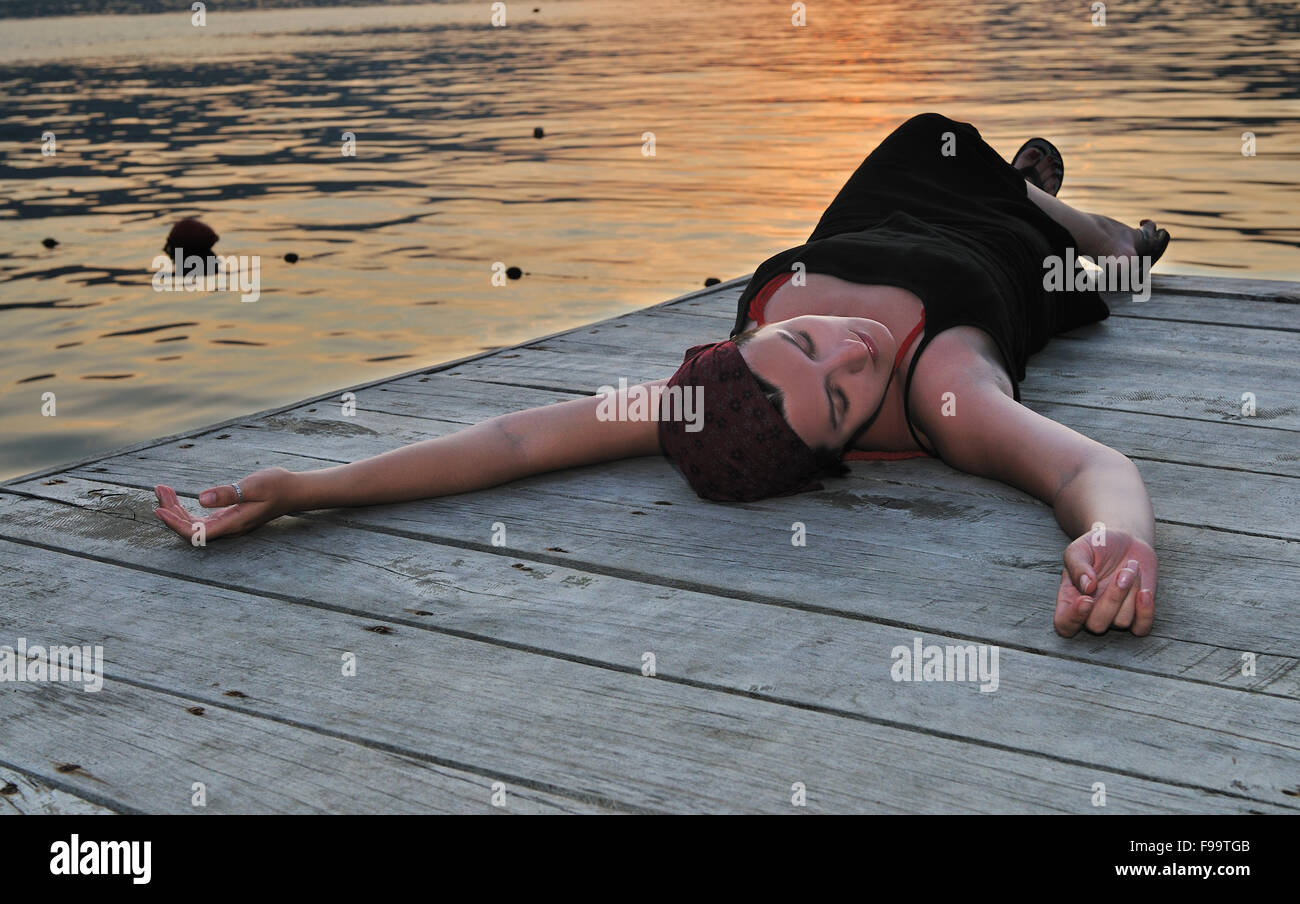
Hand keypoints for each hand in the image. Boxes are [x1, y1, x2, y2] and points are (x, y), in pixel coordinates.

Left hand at [153, 467, 296, 542]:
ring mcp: (227, 523)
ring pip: (192, 523)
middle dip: (170, 511)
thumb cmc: (277, 486)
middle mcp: (228, 528)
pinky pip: (199, 518)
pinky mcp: (227, 517)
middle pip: (189, 529)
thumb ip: (229, 493)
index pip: (196, 533)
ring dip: (175, 508)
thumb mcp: (253, 486)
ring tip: (162, 489)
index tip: (160, 510)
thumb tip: (201, 498)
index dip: (175, 524)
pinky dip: (184, 508)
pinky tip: (176, 496)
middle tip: (159, 488)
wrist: (293, 490)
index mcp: (233, 524)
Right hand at [1055, 527, 1156, 636]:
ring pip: (1121, 621)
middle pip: (1096, 625)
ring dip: (1131, 591)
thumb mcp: (1080, 548)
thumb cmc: (1097, 546)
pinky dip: (1145, 613)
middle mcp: (1091, 612)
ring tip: (1131, 567)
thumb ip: (1077, 566)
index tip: (1087, 598)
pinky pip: (1141, 628)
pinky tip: (1144, 592)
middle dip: (1113, 598)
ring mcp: (1114, 615)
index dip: (1073, 619)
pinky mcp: (1137, 615)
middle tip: (1122, 573)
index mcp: (1070, 598)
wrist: (1126, 541)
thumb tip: (1086, 587)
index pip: (1064, 624)